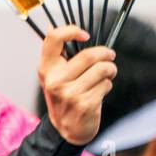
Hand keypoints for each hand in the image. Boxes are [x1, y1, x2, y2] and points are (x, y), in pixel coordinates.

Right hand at [39, 26, 115, 145]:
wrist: (66, 129)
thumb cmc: (63, 96)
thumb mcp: (53, 75)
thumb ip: (56, 53)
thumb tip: (51, 27)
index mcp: (46, 68)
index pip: (53, 39)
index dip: (71, 30)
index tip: (85, 34)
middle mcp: (54, 80)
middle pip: (88, 55)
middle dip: (105, 54)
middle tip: (110, 56)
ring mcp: (69, 93)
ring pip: (102, 70)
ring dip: (109, 71)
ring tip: (106, 75)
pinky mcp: (84, 104)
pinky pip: (106, 85)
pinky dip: (107, 86)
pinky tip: (99, 92)